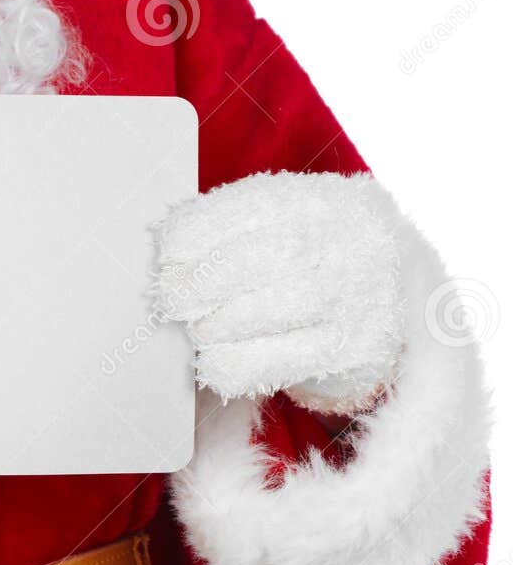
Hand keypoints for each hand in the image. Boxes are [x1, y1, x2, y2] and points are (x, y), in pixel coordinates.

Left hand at [151, 172, 404, 413]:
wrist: (400, 301)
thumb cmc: (316, 262)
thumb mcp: (287, 227)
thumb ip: (233, 235)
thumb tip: (166, 264)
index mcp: (324, 201)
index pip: (252, 206)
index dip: (198, 232)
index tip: (165, 255)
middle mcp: (352, 241)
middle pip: (264, 257)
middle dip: (202, 282)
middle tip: (170, 302)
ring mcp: (362, 295)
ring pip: (278, 308)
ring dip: (219, 324)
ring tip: (197, 331)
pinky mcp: (360, 348)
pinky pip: (285, 360)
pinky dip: (237, 363)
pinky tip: (213, 363)